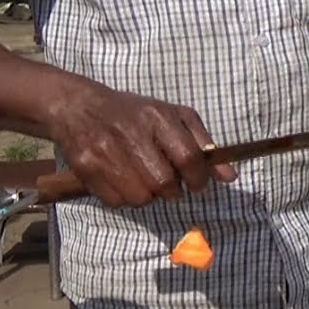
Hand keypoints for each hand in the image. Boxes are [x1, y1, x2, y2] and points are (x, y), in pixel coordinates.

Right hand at [45, 82, 237, 207]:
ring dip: (147, 195)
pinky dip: (124, 198)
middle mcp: (131, 133)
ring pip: (140, 198)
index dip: (198, 179)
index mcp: (158, 117)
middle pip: (163, 183)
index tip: (197, 184)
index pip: (189, 158)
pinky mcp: (85, 167)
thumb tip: (230, 177)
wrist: (77, 106)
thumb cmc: (135, 113)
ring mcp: (105, 151)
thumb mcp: (174, 116)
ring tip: (143, 179)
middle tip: (168, 183)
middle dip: (171, 190)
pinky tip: (122, 180)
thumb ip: (204, 145)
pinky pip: (116, 202)